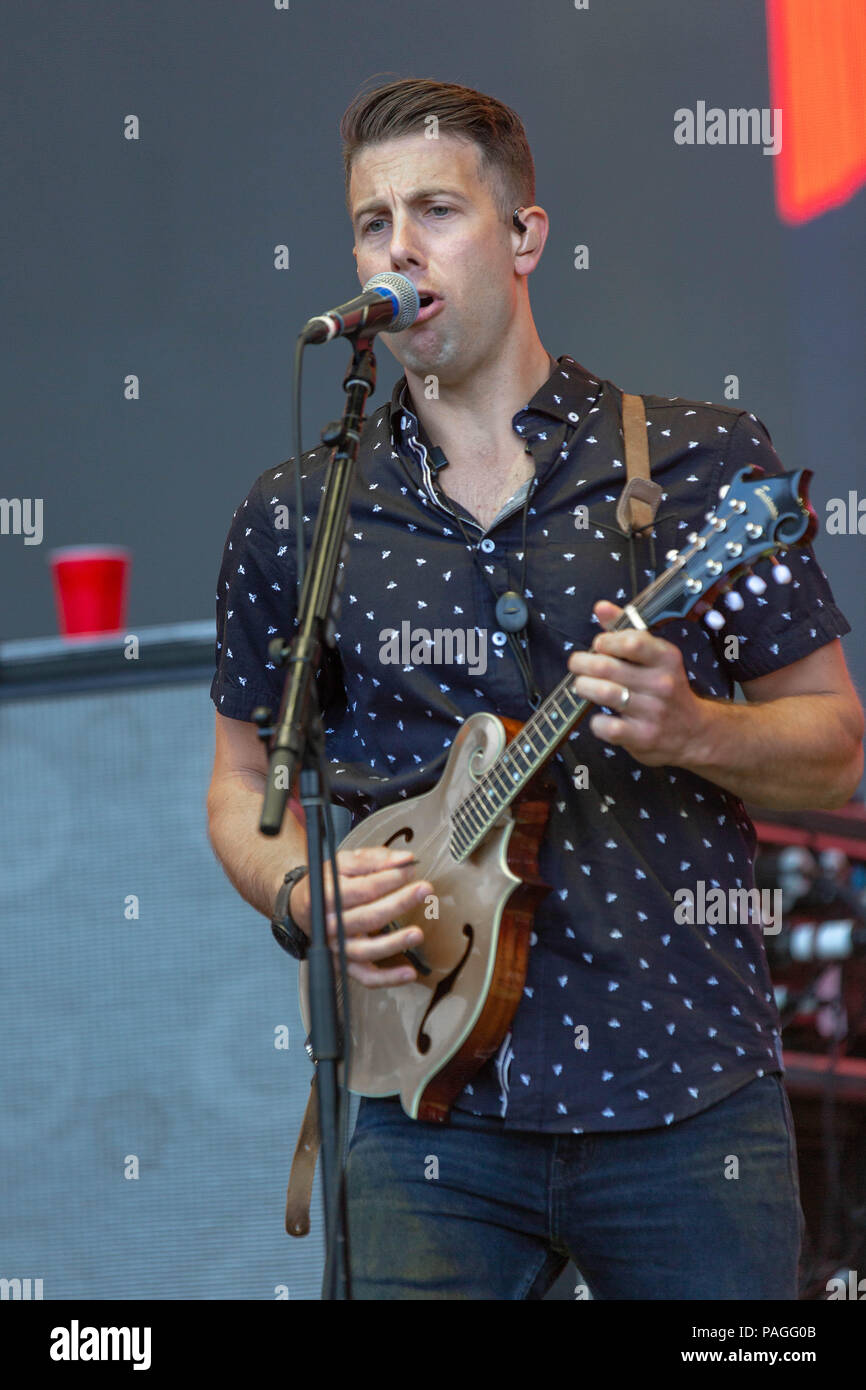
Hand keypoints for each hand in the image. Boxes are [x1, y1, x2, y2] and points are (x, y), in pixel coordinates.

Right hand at [287, 846, 430, 988]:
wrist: (304, 908)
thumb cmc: (329, 883)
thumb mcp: (344, 863)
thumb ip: (374, 859)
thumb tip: (405, 859)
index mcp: (327, 895)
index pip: (362, 889)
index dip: (388, 879)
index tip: (410, 870)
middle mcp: (330, 924)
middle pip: (366, 918)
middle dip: (398, 903)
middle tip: (424, 890)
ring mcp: (337, 947)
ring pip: (365, 950)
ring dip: (393, 943)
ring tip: (418, 933)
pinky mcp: (345, 965)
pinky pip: (366, 977)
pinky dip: (388, 979)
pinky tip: (409, 973)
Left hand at [566, 599, 710, 767]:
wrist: (695, 732)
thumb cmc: (666, 687)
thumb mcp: (655, 655)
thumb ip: (625, 629)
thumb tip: (600, 607)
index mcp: (666, 658)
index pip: (630, 640)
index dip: (605, 641)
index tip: (599, 646)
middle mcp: (662, 683)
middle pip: (607, 666)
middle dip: (581, 663)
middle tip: (577, 665)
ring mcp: (653, 711)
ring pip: (603, 693)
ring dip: (583, 687)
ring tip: (582, 686)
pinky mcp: (643, 737)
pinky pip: (606, 726)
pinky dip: (596, 721)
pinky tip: (600, 716)